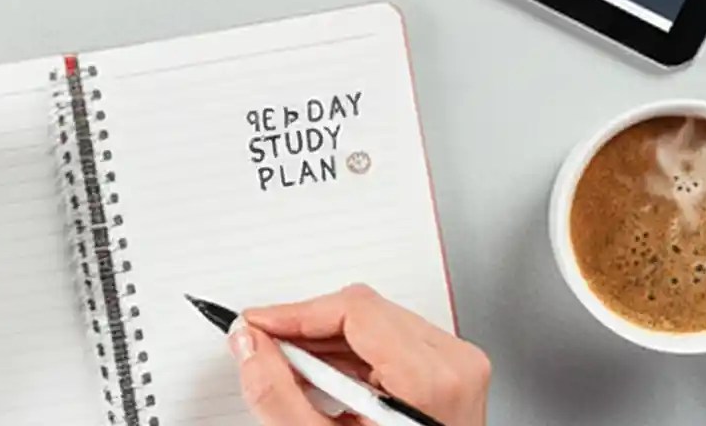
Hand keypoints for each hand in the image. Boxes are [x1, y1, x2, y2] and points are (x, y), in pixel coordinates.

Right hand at [230, 285, 489, 425]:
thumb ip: (278, 395)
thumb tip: (250, 346)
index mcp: (430, 379)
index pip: (354, 310)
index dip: (295, 314)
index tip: (258, 325)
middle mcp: (453, 363)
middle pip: (363, 311)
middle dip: (306, 328)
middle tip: (264, 347)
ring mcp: (455, 365)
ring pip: (374, 321)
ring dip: (325, 343)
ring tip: (291, 371)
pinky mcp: (448, 371)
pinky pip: (390, 340)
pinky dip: (349, 355)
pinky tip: (323, 379)